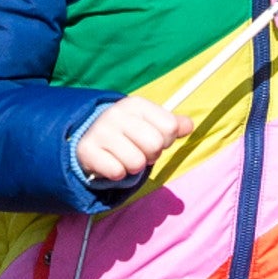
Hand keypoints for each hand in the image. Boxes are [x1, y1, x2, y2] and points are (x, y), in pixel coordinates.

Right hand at [76, 97, 193, 182]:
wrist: (90, 138)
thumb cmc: (128, 132)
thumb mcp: (150, 123)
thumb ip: (172, 124)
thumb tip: (189, 125)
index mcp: (136, 104)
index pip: (170, 127)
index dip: (167, 139)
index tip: (154, 138)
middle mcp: (117, 114)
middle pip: (155, 145)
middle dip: (151, 155)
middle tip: (139, 151)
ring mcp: (101, 131)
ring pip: (136, 162)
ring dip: (134, 167)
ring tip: (124, 157)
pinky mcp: (88, 151)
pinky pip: (117, 172)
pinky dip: (118, 174)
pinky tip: (111, 163)